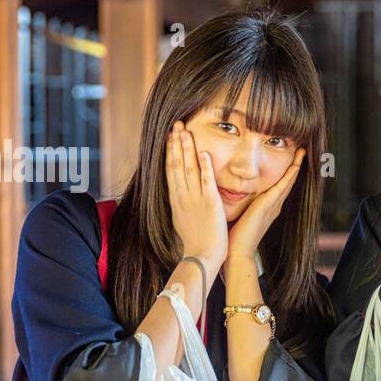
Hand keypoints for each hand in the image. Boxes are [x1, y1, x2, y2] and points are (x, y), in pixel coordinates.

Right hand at [166, 121, 226, 271]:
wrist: (202, 256)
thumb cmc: (196, 242)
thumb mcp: (183, 220)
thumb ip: (183, 205)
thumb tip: (180, 196)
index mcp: (176, 200)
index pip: (170, 170)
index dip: (170, 151)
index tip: (170, 136)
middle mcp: (183, 196)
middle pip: (176, 164)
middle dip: (176, 143)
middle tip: (176, 124)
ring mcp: (195, 199)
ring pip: (188, 168)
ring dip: (187, 149)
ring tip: (185, 131)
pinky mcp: (210, 203)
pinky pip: (207, 181)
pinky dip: (205, 167)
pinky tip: (204, 152)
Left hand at [226, 146, 305, 258]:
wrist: (237, 252)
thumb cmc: (234, 238)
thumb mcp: (238, 217)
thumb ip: (238, 207)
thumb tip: (229, 197)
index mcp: (267, 209)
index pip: (278, 187)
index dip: (285, 174)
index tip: (288, 161)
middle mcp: (273, 206)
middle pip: (287, 183)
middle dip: (294, 167)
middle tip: (301, 152)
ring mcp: (272, 205)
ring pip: (288, 182)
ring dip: (296, 166)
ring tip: (302, 153)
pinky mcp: (268, 205)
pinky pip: (282, 186)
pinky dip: (290, 174)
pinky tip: (295, 164)